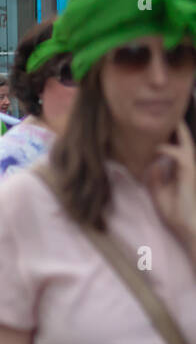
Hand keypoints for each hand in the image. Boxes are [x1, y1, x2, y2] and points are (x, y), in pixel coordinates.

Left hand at [145, 121, 195, 242]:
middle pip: (186, 145)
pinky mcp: (190, 177)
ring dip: (179, 134)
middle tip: (174, 115)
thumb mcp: (159, 193)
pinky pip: (182, 158)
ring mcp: (191, 173)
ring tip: (173, 121)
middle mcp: (188, 170)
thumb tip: (152, 164)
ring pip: (187, 148)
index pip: (177, 150)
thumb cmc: (175, 213)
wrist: (188, 228)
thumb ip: (156, 178)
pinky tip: (159, 149)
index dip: (172, 138)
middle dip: (181, 130)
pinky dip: (170, 151)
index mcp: (181, 173)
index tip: (162, 127)